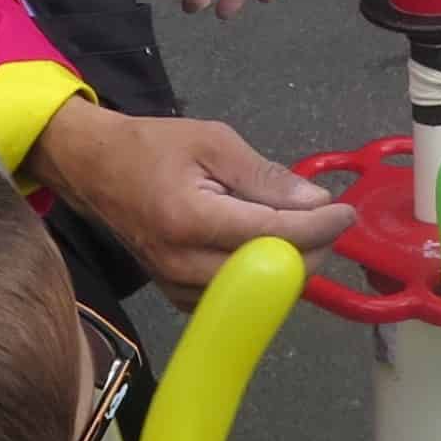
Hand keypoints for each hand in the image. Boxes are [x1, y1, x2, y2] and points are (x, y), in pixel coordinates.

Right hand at [28, 97, 350, 308]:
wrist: (94, 169)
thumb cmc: (151, 146)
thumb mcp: (212, 141)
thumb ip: (264, 175)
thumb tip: (315, 201)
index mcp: (191, 219)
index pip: (273, 236)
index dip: (319, 226)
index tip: (346, 211)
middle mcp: (182, 264)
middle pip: (269, 276)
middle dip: (311, 250)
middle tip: (329, 220)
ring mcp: (176, 286)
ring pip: (254, 295)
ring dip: (289, 267)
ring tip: (305, 231)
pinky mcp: (175, 296)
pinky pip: (232, 299)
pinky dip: (261, 279)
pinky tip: (271, 250)